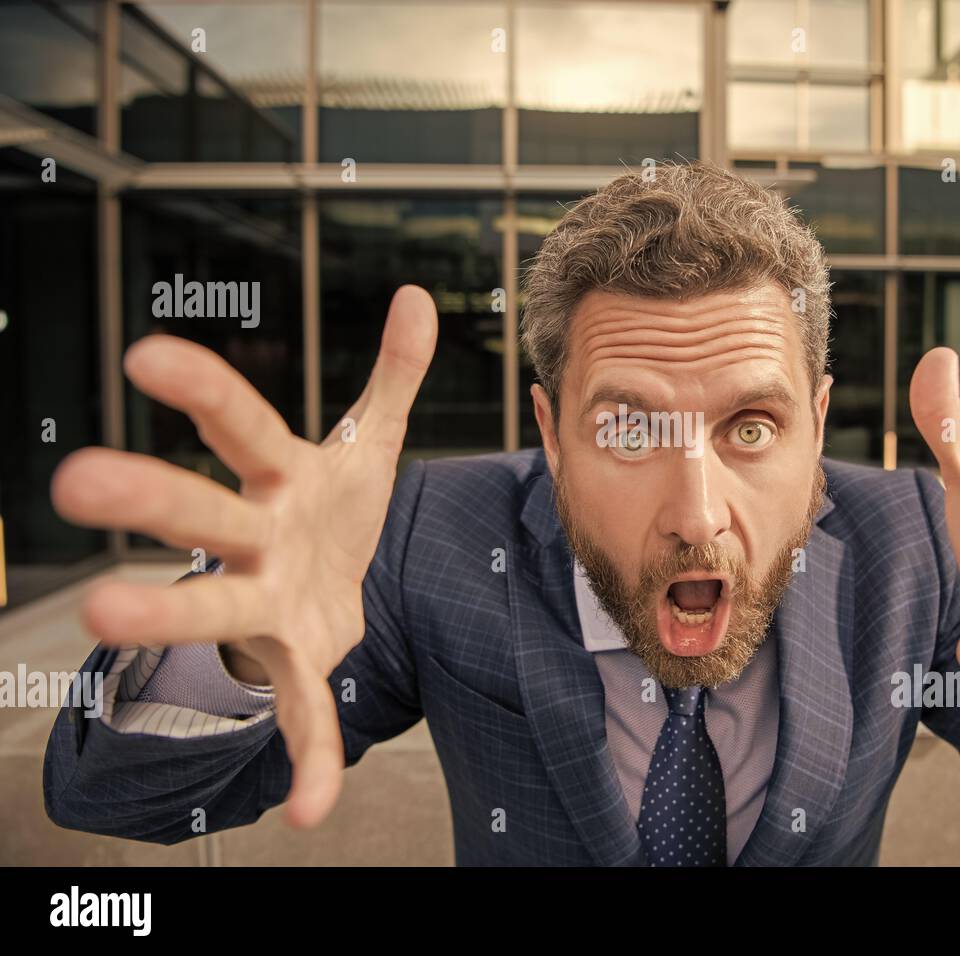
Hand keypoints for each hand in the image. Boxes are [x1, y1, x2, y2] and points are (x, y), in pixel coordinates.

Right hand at [51, 286, 437, 827]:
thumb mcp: (369, 445)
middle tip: (77, 481)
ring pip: (216, 608)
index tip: (144, 354)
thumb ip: (395, 376)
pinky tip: (313, 807)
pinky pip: (304, 712)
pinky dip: (312, 756)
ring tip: (99, 621)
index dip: (200, 389)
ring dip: (165, 613)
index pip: (239, 424)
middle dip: (151, 498)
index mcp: (281, 478)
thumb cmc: (333, 506)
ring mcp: (269, 602)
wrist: (332, 586)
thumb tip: (423, 297)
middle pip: (203, 513)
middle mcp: (258, 538)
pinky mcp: (300, 661)